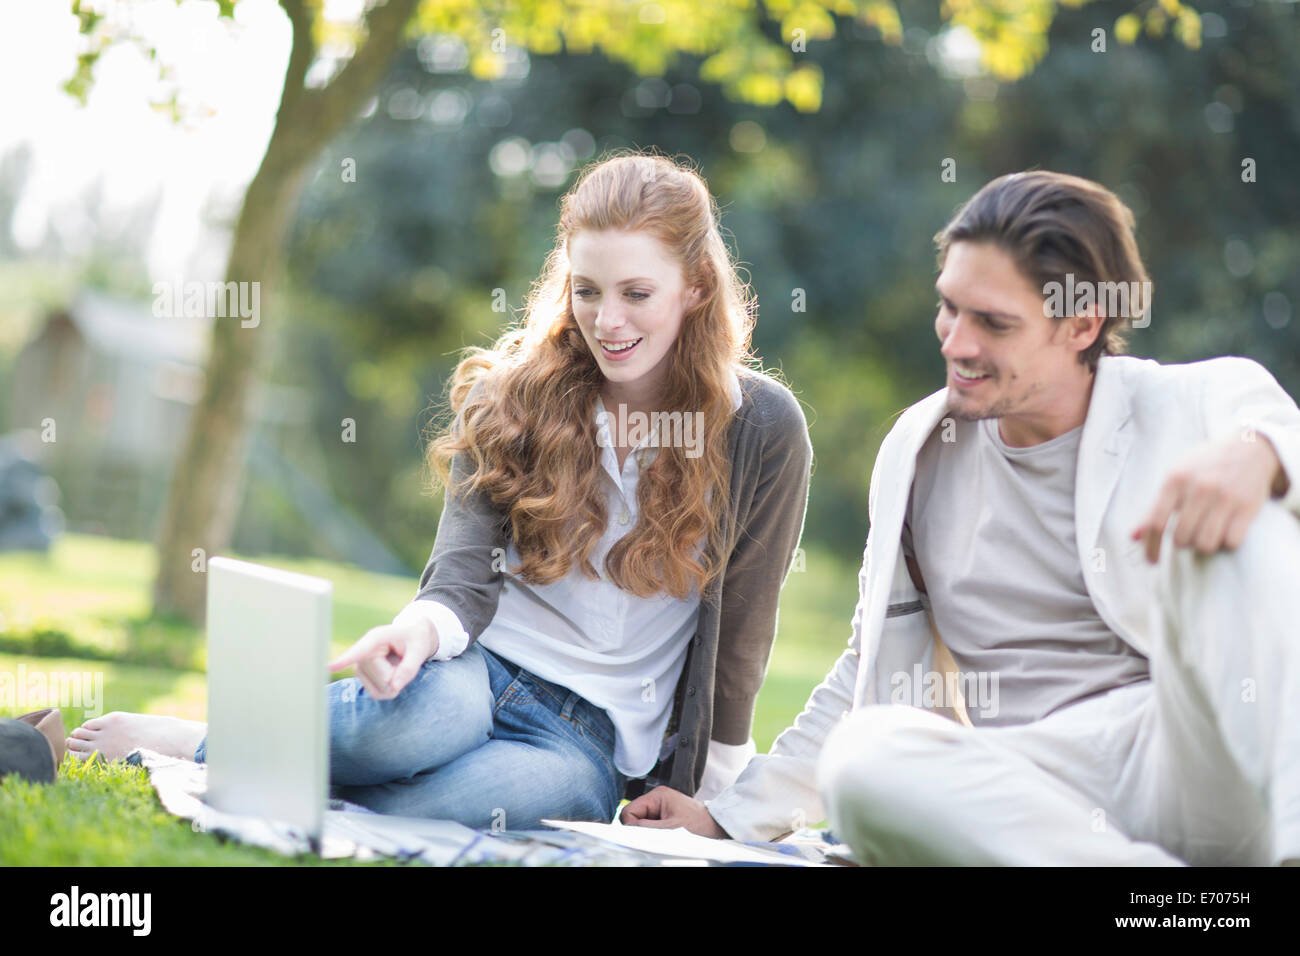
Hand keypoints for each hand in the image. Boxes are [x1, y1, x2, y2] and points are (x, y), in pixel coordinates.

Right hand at [328, 618, 438, 699]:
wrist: (410, 638)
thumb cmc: (415, 639)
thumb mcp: (420, 649)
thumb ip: (409, 667)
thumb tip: (394, 687)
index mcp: (376, 638)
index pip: (359, 651)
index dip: (344, 659)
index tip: (328, 667)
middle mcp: (363, 653)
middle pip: (383, 679)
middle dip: (399, 676)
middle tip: (404, 660)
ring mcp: (360, 667)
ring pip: (381, 689)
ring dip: (395, 683)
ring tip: (397, 664)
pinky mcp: (362, 678)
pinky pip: (378, 694)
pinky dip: (391, 688)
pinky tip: (392, 673)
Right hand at [619, 785, 729, 837]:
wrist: (715, 827)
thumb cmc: (698, 825)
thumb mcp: (669, 828)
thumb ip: (645, 828)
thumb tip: (627, 830)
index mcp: (657, 795)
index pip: (629, 811)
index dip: (631, 825)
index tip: (641, 836)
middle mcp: (656, 798)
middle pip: (633, 817)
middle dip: (640, 828)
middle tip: (655, 837)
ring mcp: (660, 807)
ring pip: (640, 823)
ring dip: (647, 832)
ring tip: (663, 836)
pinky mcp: (664, 815)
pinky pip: (649, 826)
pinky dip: (653, 833)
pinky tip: (665, 836)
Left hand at [1131, 434, 1285, 563]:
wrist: (1248, 448)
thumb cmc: (1204, 466)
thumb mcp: (1175, 478)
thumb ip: (1154, 508)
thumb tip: (1132, 537)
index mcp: (1176, 480)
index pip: (1156, 523)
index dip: (1151, 547)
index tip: (1152, 561)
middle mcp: (1200, 488)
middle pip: (1182, 538)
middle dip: (1182, 543)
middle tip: (1188, 535)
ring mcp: (1225, 497)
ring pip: (1206, 544)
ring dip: (1203, 546)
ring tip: (1205, 534)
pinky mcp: (1248, 507)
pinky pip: (1231, 542)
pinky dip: (1226, 543)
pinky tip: (1225, 531)